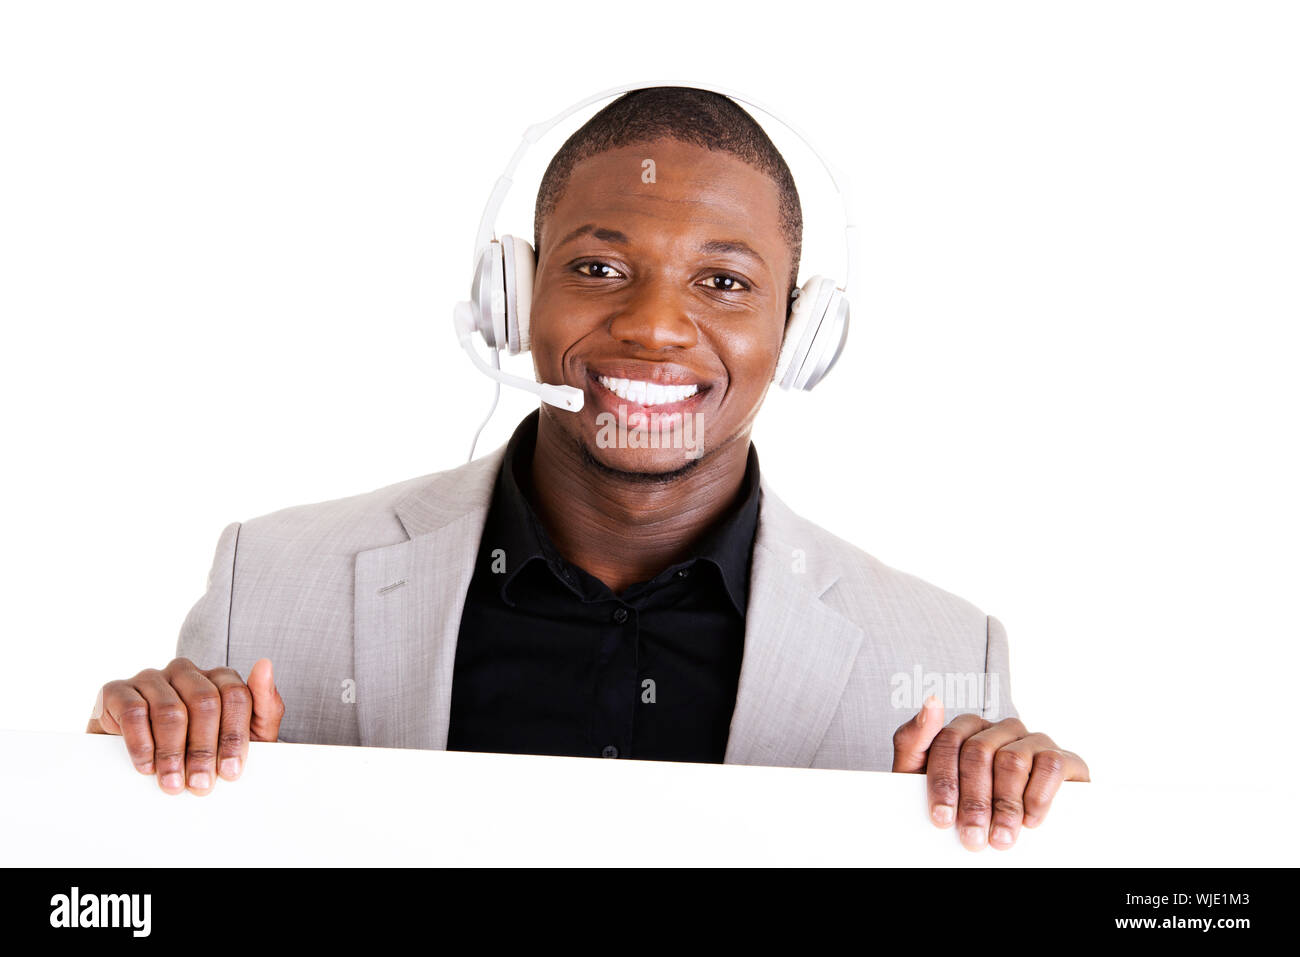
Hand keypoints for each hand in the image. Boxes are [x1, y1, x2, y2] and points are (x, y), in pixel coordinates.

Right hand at [87, 657, 283, 794]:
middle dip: (204, 750)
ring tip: (172, 783)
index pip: (236, 696)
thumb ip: (264, 705)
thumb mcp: (245, 737)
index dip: (234, 737)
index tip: (230, 772)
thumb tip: (265, 665)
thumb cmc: (201, 750)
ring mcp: (151, 677)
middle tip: (200, 784)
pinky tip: (146, 767)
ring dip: (172, 754)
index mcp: (219, 678)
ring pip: (170, 710)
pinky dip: (142, 744)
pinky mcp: (117, 690)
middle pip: (204, 703)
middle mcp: (186, 672)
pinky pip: (134, 712)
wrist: (142, 765)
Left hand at [892, 695, 1088, 850]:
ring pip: (1013, 760)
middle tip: (972, 837)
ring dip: (1005, 805)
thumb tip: (931, 701)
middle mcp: (1000, 729)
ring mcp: (1033, 740)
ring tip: (1000, 837)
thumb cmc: (962, 803)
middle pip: (980, 752)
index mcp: (967, 729)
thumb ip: (914, 740)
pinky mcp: (1064, 758)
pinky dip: (1038, 796)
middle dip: (973, 801)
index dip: (943, 782)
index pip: (948, 740)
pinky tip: (1030, 820)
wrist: (1009, 833)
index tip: (942, 818)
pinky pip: (1050, 766)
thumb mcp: (923, 777)